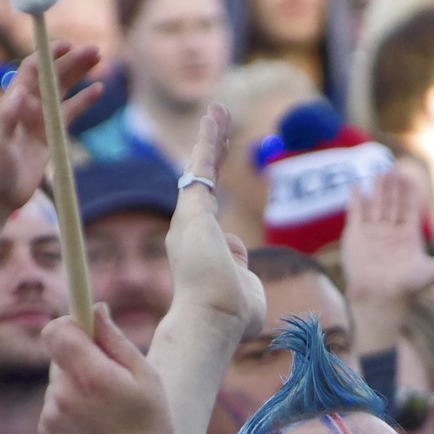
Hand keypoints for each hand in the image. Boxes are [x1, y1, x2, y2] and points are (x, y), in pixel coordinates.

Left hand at [0, 44, 102, 214]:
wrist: (0, 195)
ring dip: (80, 74)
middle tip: (95, 50)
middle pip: (53, 76)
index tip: (68, 45)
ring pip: (64, 90)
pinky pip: (70, 113)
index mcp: (14, 103)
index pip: (33, 69)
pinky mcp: (51, 135)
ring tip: (100, 61)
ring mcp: (41, 120)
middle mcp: (28, 106)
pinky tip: (98, 90)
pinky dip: (84, 100)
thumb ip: (8, 118)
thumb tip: (22, 92)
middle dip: (72, 61)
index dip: (50, 55)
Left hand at [40, 305, 173, 433]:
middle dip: (81, 358)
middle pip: (60, 355)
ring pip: (59, 382)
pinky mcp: (46, 432)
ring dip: (78, 387)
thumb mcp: (147, 380)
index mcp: (91, 374)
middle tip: (111, 379)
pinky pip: (56, 406)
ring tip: (108, 413)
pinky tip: (96, 429)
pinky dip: (72, 410)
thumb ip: (117, 341)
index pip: (56, 329)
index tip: (84, 327)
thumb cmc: (148, 431)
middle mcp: (64, 392)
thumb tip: (95, 309)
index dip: (69, 323)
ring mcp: (51, 413)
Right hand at [166, 103, 266, 342]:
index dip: (215, 178)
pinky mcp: (193, 212)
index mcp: (201, 245)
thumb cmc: (231, 315)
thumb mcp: (244, 287)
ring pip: (200, 168)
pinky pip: (202, 167)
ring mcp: (189, 220)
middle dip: (210, 149)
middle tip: (217, 122)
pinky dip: (210, 141)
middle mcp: (189, 229)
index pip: (208, 202)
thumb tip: (238, 252)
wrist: (215, 321)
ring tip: (219, 112)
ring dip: (211, 138)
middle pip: (200, 178)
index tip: (220, 158)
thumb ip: (242, 269)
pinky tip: (216, 118)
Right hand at [343, 165, 433, 306]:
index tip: (410, 175)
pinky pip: (356, 213)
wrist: (380, 299)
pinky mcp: (355, 236)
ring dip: (376, 189)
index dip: (410, 191)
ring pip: (375, 204)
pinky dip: (355, 200)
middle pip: (392, 202)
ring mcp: (372, 232)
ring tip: (379, 172)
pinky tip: (356, 187)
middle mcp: (390, 231)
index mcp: (408, 235)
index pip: (409, 207)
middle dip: (393, 186)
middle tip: (394, 168)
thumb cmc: (408, 288)